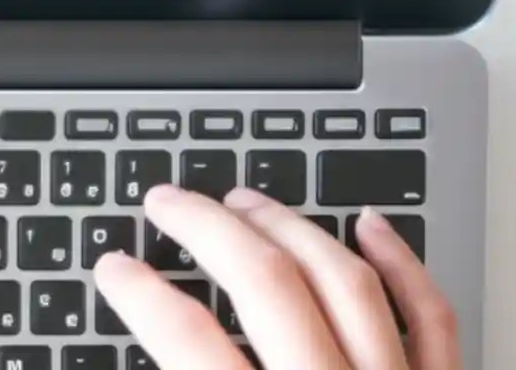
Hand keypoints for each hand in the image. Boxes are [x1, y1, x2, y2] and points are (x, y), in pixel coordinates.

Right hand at [95, 185, 460, 369]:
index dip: (139, 294)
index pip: (188, 339)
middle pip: (265, 286)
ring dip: (288, 229)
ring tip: (243, 202)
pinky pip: (431, 317)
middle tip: (166, 202)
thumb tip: (147, 343)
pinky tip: (371, 224)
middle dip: (205, 229)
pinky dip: (404, 264)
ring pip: (345, 282)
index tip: (114, 268)